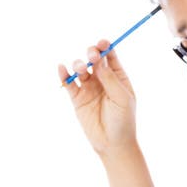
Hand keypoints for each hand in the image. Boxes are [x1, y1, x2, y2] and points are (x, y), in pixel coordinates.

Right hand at [58, 39, 137, 156]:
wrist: (113, 143)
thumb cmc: (123, 120)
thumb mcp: (121, 98)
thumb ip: (110, 79)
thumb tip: (98, 60)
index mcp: (118, 77)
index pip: (110, 56)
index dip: (105, 47)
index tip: (102, 42)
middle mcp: (102, 79)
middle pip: (94, 59)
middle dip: (92, 53)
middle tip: (92, 57)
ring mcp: (89, 88)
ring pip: (80, 68)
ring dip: (79, 64)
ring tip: (81, 69)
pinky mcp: (77, 98)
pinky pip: (68, 83)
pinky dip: (64, 74)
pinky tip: (62, 69)